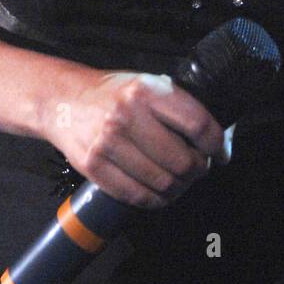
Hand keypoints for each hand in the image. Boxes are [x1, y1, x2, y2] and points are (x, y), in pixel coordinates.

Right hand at [41, 67, 228, 207]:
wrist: (62, 100)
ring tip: (181, 180)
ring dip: (180, 187)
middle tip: (199, 167)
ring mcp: (108, 144)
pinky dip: (156, 200)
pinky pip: (137, 196)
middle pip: (183, 160)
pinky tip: (161, 192)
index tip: (221, 152)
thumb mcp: (145, 83)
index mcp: (146, 91)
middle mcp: (127, 116)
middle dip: (199, 169)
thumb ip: (176, 105)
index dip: (217, 144)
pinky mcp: (94, 168)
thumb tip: (215, 135)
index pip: (197, 124)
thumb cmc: (111, 93)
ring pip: (163, 183)